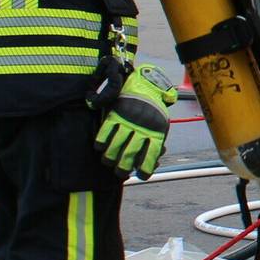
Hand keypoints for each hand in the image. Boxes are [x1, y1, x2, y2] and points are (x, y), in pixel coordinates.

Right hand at [94, 64, 175, 179]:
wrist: (146, 85)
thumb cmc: (154, 110)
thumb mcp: (160, 125)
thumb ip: (156, 143)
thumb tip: (157, 161)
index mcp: (156, 133)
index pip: (150, 157)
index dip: (145, 170)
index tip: (141, 175)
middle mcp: (142, 129)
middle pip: (129, 156)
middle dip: (122, 168)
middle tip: (119, 172)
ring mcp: (128, 122)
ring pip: (115, 147)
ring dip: (109, 158)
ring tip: (108, 161)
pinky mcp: (116, 114)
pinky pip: (105, 132)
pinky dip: (100, 142)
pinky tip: (99, 147)